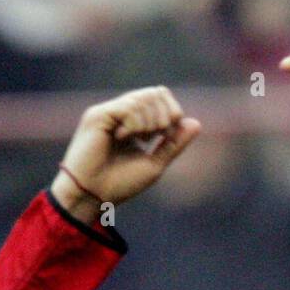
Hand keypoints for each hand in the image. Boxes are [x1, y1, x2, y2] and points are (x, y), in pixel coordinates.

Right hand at [51, 86, 200, 223]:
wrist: (92, 196)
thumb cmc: (120, 184)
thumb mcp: (154, 164)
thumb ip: (174, 144)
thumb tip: (196, 123)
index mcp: (135, 124)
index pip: (161, 99)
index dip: (172, 112)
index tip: (166, 135)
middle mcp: (122, 114)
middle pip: (156, 93)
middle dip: (165, 115)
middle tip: (156, 136)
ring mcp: (109, 112)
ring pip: (143, 98)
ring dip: (150, 121)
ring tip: (138, 139)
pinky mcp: (98, 115)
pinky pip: (128, 107)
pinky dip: (134, 123)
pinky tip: (123, 137)